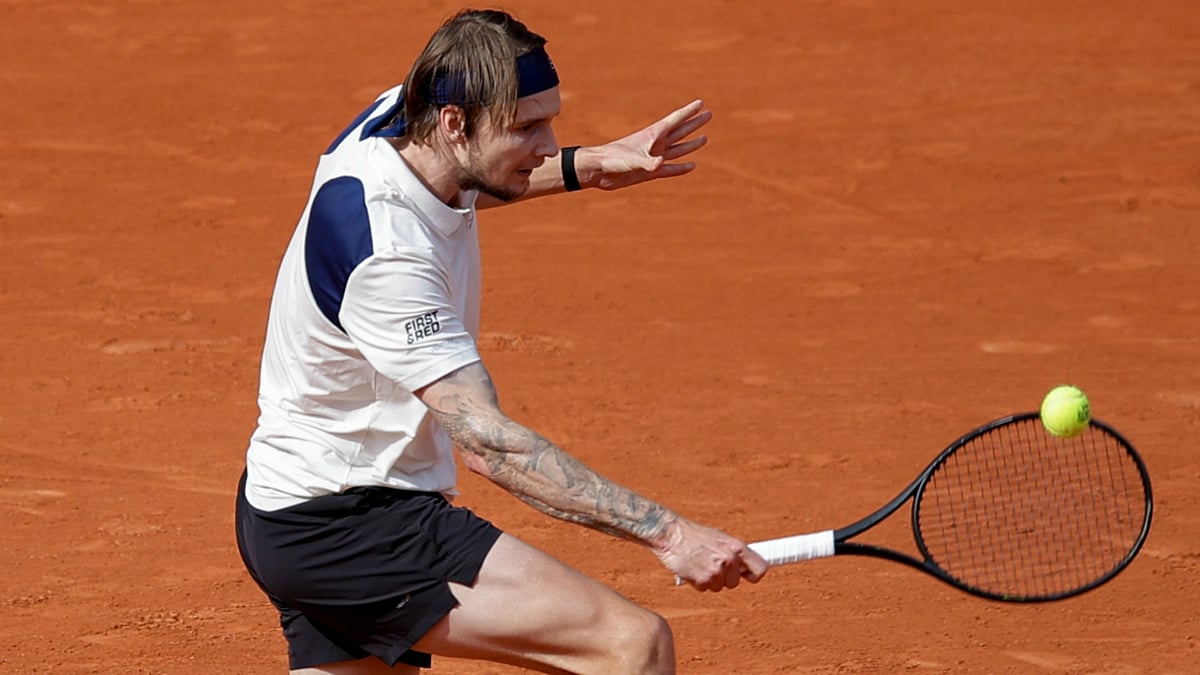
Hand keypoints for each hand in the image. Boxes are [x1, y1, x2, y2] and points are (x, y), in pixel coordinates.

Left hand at [576, 100, 711, 190]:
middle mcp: (655, 144)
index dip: (688, 112)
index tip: (701, 103)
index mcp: (652, 135)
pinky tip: (692, 165)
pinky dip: (682, 168)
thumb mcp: (631, 159)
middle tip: (709, 114)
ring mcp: (653, 157)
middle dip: (695, 123)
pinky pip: (671, 169)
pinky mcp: (650, 171)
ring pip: (678, 149)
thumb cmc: (613, 159)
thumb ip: (647, 162)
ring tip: (704, 138)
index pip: (675, 120)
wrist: (598, 171)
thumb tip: (660, 164)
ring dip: (691, 144)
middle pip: (681, 131)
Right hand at [654, 517, 768, 591]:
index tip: (747, 577)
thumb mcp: (719, 538)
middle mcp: (730, 559)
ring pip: (718, 587)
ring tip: (698, 563)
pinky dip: (697, 582)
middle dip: (723, 579)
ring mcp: (717, 570)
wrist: (670, 533)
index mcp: (737, 547)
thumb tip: (745, 568)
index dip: (753, 576)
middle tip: (710, 565)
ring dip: (708, 580)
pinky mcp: (703, 580)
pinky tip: (691, 568)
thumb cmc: (694, 536)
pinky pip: (704, 589)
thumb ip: (733, 553)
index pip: (761, 569)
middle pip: (734, 583)